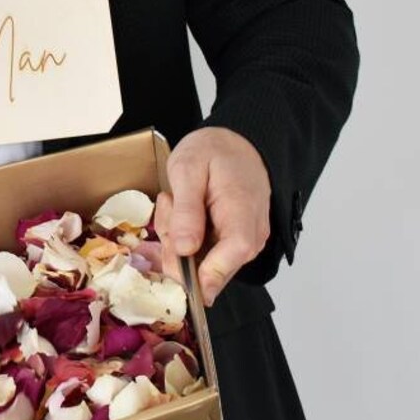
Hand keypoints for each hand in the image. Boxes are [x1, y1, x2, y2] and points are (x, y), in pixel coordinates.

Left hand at [154, 126, 271, 307]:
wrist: (235, 143)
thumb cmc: (214, 151)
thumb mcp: (188, 170)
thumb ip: (187, 210)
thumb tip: (185, 249)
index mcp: (242, 215)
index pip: (231, 257)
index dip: (204, 276)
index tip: (175, 275)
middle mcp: (250, 236)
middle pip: (210, 266)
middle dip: (177, 248)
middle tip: (169, 205)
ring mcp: (243, 242)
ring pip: (201, 262)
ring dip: (177, 239)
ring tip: (176, 202)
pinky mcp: (231, 244)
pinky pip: (202, 254)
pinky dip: (184, 238)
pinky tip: (183, 212)